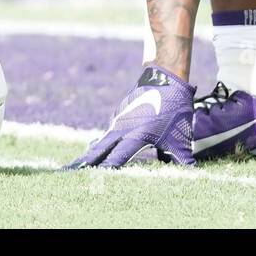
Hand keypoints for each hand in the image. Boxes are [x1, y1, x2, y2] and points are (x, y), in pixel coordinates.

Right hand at [66, 65, 194, 168]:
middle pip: (99, 149)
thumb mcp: (181, 135)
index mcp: (136, 135)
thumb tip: (190, 172)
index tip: (93, 179)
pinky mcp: (120, 114)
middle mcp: (123, 129)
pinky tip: (93, 150)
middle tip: (65, 173)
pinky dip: (99, 142)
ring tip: (73, 166)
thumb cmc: (175, 107)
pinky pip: (107, 132)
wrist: (166, 77)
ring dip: (88, 154)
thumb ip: (181, 156)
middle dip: (83, 162)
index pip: (118, 156)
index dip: (107, 168)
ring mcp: (119, 120)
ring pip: (100, 141)